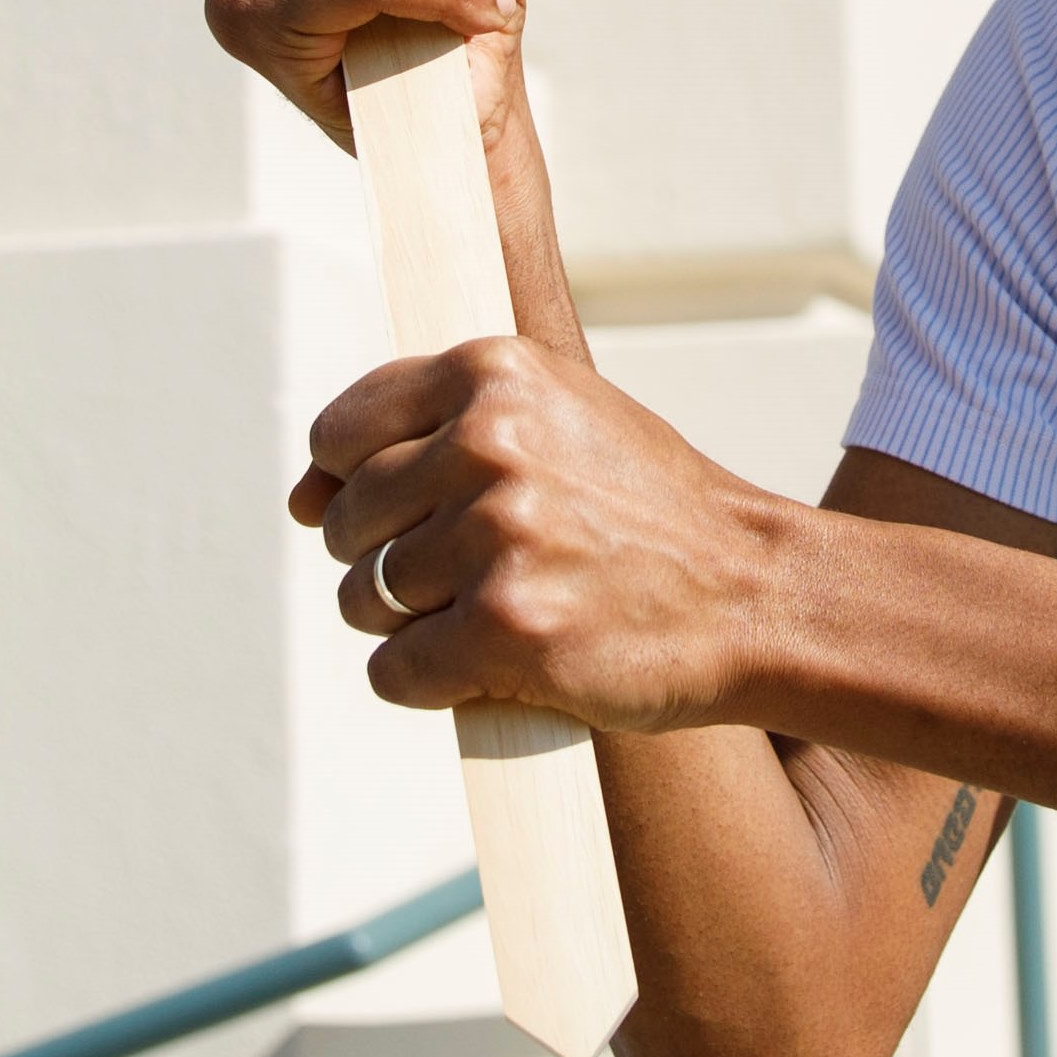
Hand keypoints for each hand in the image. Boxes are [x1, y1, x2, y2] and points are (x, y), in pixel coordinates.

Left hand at [297, 336, 790, 734]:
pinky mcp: (508, 629)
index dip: (356, 489)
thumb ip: (427, 436)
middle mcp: (489, 442)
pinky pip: (395, 673)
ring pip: (364, 601)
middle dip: (389, 564)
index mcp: (493, 372)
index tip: (410, 515)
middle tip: (477, 576)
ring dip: (410, 628)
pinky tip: (492, 667)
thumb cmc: (646, 512)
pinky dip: (427, 684)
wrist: (757, 594)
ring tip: (494, 616)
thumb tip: (299, 499)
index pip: (340, 436)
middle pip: (347, 525)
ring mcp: (498, 537)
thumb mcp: (554, 423)